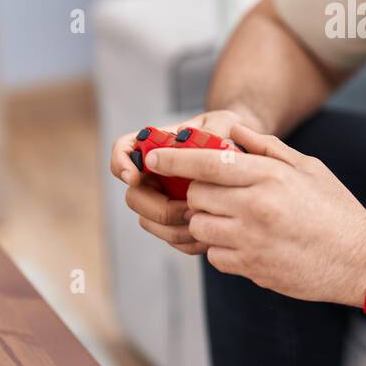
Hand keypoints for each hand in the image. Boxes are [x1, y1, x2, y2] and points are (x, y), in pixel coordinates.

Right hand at [109, 109, 261, 255]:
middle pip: (134, 196)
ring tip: (205, 222)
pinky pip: (170, 238)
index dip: (121, 164)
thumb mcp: (223, 124)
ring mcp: (161, 199)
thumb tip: (196, 138)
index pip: (123, 150)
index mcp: (157, 146)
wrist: (244, 156)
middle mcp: (153, 174)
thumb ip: (211, 128)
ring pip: (149, 222)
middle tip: (188, 209)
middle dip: (158, 208)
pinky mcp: (175, 222)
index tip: (134, 176)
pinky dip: (187, 241)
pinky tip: (209, 236)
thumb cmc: (227, 133)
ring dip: (174, 228)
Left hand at [144, 122, 365, 304]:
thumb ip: (267, 148)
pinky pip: (215, 257)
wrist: (361, 259)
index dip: (174, 159)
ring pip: (200, 228)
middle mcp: (255, 207)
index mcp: (269, 177)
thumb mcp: (308, 168)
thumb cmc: (336, 209)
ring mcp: (251, 241)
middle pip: (197, 196)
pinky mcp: (252, 269)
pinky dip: (222, 249)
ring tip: (233, 219)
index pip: (207, 163)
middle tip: (217, 194)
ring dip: (208, 222)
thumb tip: (234, 130)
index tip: (154, 157)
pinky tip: (246, 242)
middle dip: (200, 193)